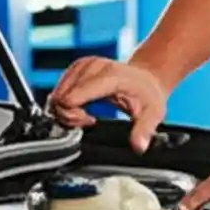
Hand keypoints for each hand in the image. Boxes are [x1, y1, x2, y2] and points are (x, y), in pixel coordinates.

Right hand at [47, 57, 166, 153]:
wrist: (147, 77)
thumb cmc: (148, 94)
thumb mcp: (152, 114)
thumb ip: (143, 130)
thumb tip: (138, 146)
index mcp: (110, 76)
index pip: (71, 98)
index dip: (74, 116)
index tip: (89, 121)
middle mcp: (94, 66)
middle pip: (60, 97)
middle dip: (68, 114)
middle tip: (87, 119)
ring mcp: (85, 64)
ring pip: (56, 93)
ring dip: (65, 108)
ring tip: (86, 113)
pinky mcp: (78, 66)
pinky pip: (58, 88)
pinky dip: (65, 101)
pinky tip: (81, 106)